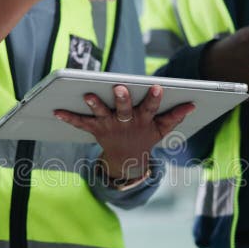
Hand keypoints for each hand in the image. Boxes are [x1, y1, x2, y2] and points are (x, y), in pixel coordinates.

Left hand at [54, 85, 194, 178]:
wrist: (126, 160)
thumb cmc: (144, 137)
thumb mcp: (162, 130)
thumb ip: (175, 117)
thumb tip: (192, 104)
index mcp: (143, 121)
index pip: (151, 108)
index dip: (155, 98)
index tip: (158, 87)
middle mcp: (126, 123)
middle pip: (124, 110)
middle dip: (122, 99)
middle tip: (120, 88)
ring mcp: (110, 126)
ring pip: (102, 114)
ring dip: (95, 105)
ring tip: (87, 95)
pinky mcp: (96, 129)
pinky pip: (81, 123)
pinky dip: (69, 117)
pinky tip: (56, 110)